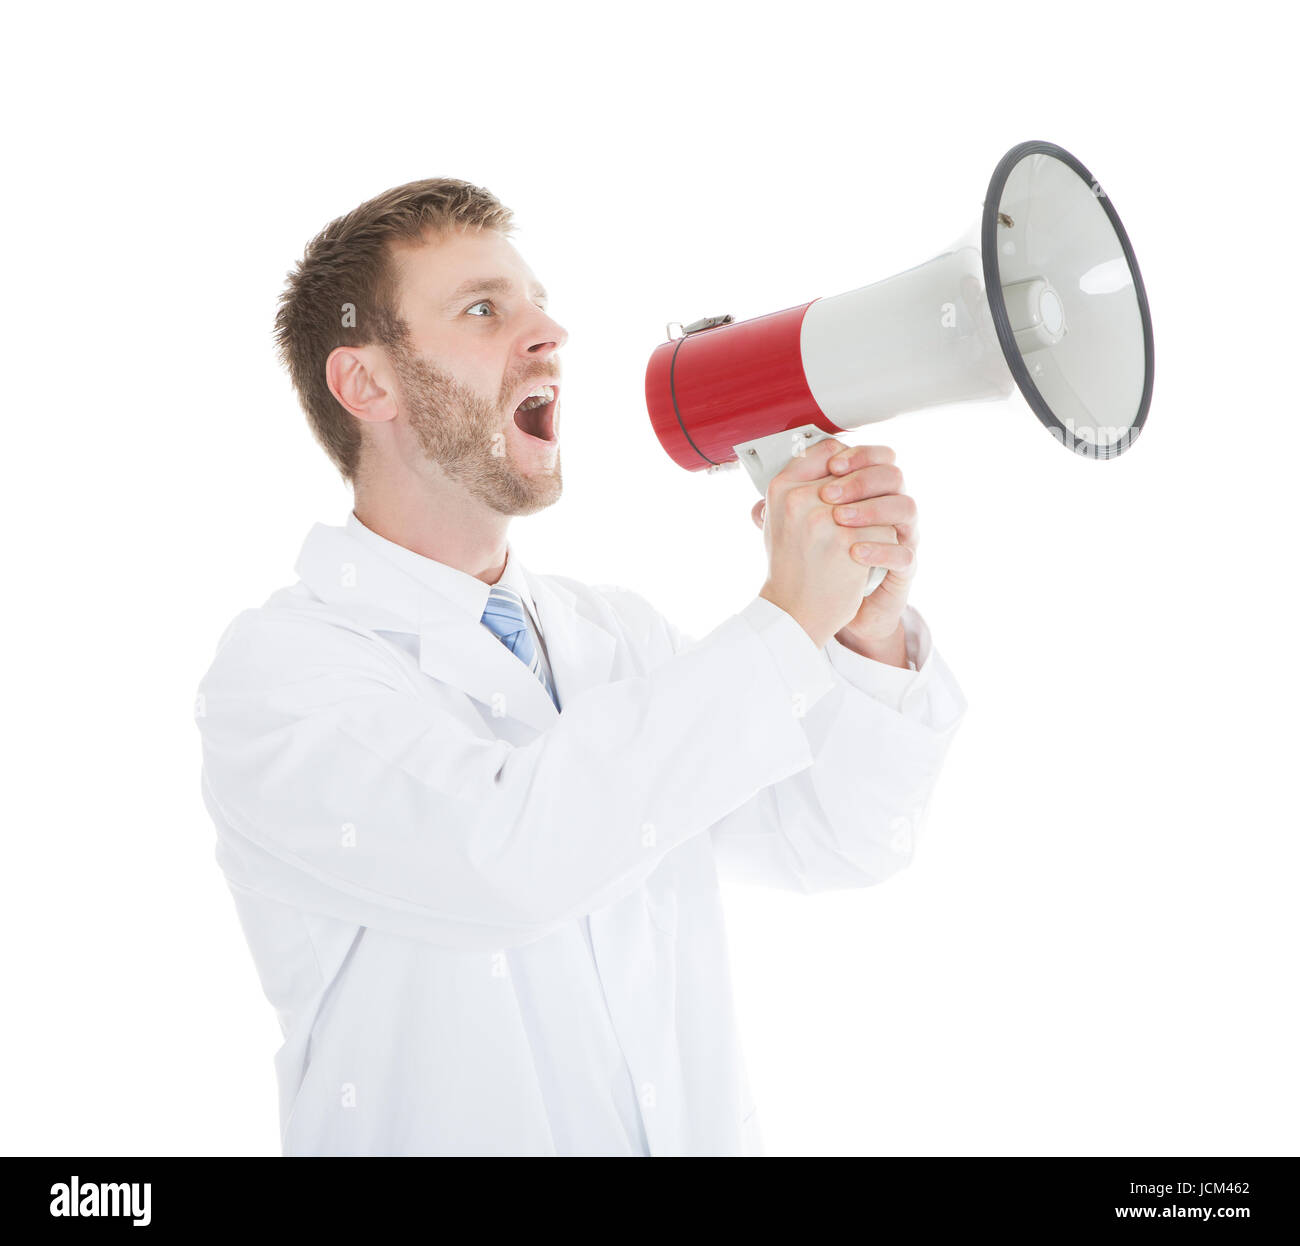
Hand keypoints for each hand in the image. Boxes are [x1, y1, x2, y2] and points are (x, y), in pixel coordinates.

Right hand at [753, 438, 879, 647]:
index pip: (828, 450)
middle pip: (856, 475)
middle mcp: (800, 499)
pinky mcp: (849, 543)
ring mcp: (825, 519)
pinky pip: (886, 529)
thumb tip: (830, 454)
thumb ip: (799, 487)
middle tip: (863, 514)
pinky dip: (884, 544)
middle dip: (866, 494)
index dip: (850, 459)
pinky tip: (870, 558)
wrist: (794, 612)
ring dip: (878, 521)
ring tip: (866, 538)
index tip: (855, 473)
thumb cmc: (789, 567)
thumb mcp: (778, 519)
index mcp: (781, 488)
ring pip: (877, 501)